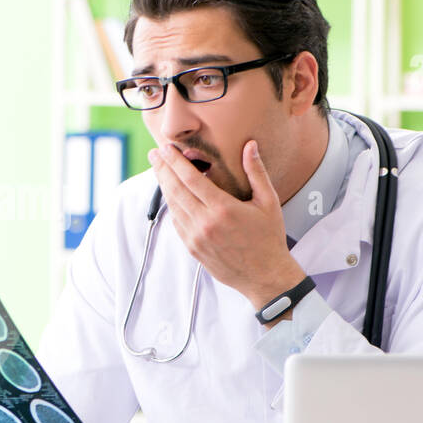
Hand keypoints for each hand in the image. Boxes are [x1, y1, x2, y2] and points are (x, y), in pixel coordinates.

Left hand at [147, 139, 305, 316]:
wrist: (265, 276)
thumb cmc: (269, 238)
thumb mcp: (268, 203)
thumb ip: (256, 172)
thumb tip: (250, 145)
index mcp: (223, 209)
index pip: (191, 179)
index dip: (175, 162)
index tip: (166, 149)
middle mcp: (205, 224)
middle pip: (175, 190)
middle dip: (162, 170)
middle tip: (154, 154)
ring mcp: (196, 238)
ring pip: (173, 207)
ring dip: (164, 186)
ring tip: (159, 171)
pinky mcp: (192, 248)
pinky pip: (177, 223)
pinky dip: (172, 206)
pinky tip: (171, 195)